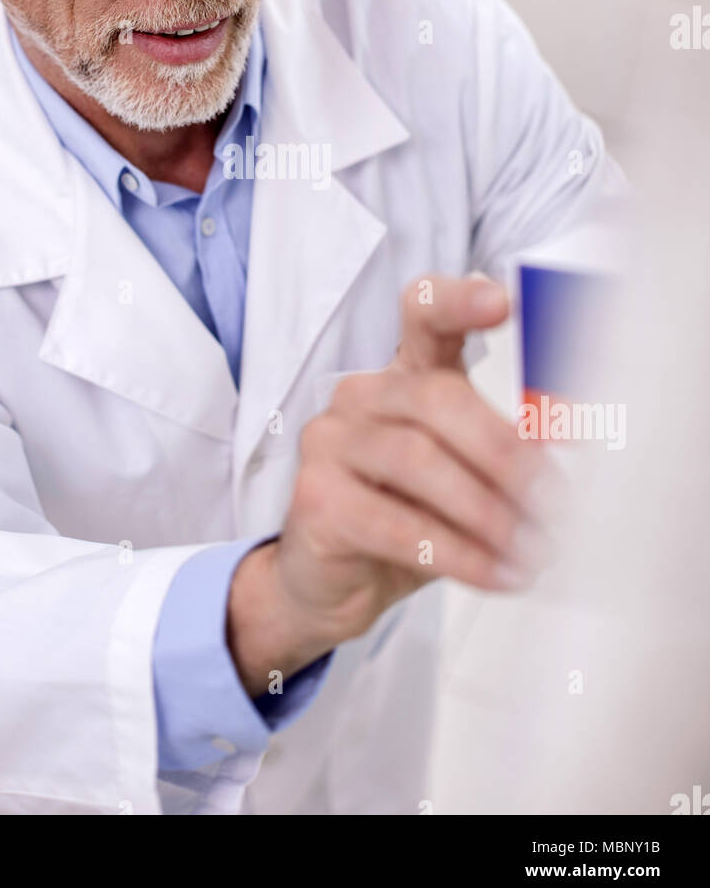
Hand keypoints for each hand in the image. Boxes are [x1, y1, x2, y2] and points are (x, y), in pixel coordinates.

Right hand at [263, 275, 562, 656]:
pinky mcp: (316, 498)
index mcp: (403, 374)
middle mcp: (360, 395)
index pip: (423, 314)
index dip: (460, 302)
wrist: (335, 585)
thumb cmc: (410, 518)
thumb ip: (509, 449)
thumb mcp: (467, 477)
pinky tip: (499, 574)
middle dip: (506, 451)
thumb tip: (571, 438)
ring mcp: (330, 442)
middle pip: (437, 397)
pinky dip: (461, 554)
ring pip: (418, 460)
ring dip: (490, 511)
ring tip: (535, 550)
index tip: (503, 302)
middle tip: (555, 501)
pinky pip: (398, 524)